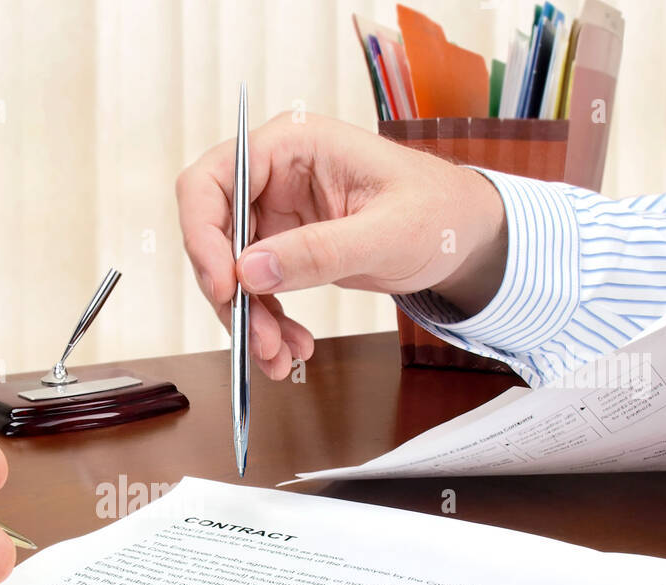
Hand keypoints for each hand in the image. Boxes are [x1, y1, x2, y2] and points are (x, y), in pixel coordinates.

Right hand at [176, 112, 507, 379]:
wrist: (463, 237)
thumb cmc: (438, 212)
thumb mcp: (386, 233)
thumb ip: (318, 250)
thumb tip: (251, 271)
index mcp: (293, 145)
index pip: (211, 182)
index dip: (203, 235)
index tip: (224, 287)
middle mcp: (274, 176)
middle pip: (215, 236)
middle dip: (232, 295)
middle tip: (259, 340)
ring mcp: (277, 215)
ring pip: (232, 273)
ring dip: (250, 321)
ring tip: (280, 357)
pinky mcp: (285, 249)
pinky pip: (257, 292)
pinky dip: (267, 325)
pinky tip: (291, 349)